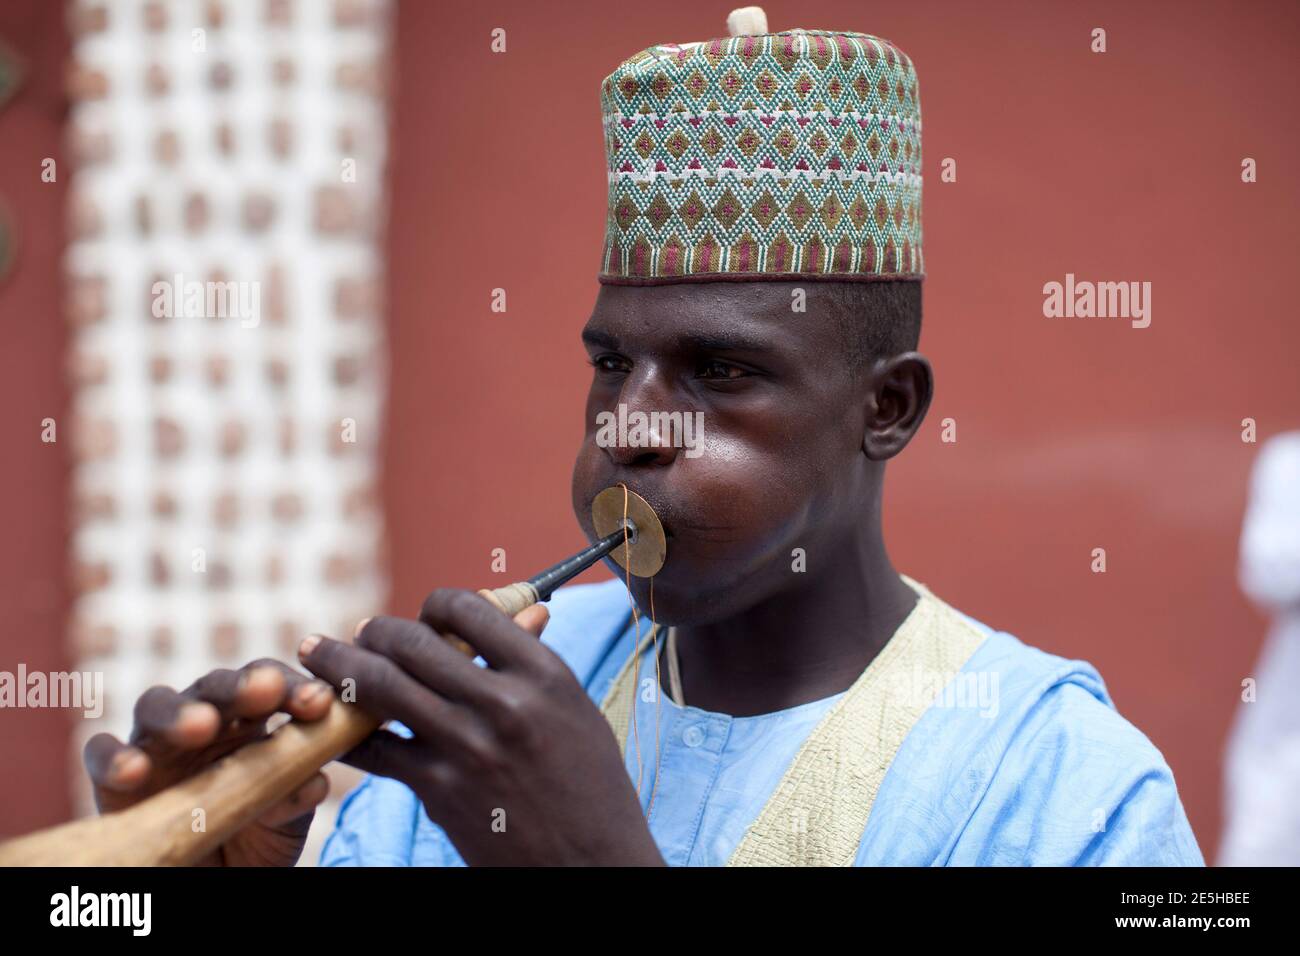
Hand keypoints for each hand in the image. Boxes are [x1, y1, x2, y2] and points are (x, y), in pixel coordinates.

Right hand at [83, 660, 335, 866]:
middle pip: (216, 686)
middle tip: (266, 689)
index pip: (270, 685)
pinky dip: (114, 756)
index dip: (294, 687)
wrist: (208, 877)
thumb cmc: (251, 835)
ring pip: (157, 706)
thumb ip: (295, 798)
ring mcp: (155, 745)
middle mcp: (201, 721)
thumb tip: (317, 780)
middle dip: (243, 685)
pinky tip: (133, 769)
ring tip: (201, 727)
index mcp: (249, 719)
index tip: (320, 703)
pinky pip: (102, 755)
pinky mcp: (112, 780)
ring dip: (180, 713)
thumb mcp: (283, 822)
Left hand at [297, 590, 664, 865]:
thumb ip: (536, 664)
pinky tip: (336, 726)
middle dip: (377, 632)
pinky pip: (375, 750)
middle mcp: (502, 703)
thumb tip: (526, 609)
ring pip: (382, 686)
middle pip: (414, 643)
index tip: (426, 615)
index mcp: (542, 674)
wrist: (593, 863)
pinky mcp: (439, 790)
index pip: (470, 610)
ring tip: (318, 653)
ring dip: (340, 663)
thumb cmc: (591, 786)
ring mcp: (466, 747)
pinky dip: (348, 733)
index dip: (437, 605)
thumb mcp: (574, 710)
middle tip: (361, 633)